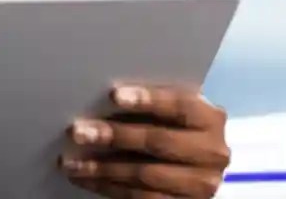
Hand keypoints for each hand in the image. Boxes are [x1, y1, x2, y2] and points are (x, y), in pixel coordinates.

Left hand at [59, 85, 230, 197]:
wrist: (196, 165)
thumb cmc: (174, 127)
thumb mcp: (172, 111)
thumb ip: (150, 104)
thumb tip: (101, 97)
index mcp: (210, 119)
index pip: (179, 106)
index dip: (147, 100)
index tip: (113, 95)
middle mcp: (213, 152)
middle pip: (158, 142)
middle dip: (115, 136)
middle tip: (78, 132)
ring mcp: (202, 185)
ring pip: (146, 176)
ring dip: (103, 169)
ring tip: (72, 163)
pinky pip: (142, 198)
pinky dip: (109, 188)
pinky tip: (87, 179)